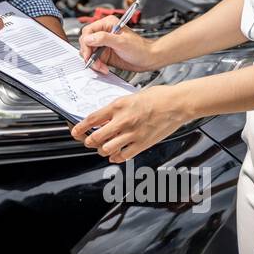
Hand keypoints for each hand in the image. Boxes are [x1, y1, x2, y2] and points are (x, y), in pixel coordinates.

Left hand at [70, 85, 191, 162]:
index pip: (92, 119)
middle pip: (96, 137)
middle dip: (89, 142)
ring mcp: (133, 133)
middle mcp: (123, 120)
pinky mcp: (143, 143)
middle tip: (88, 141)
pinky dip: (116, 157)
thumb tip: (104, 117)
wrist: (177, 103)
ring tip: (103, 147)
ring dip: (102, 150)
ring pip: (107, 149)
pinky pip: (124, 156)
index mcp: (118, 106)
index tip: (75, 131)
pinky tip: (116, 155)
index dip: (80, 128)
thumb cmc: (158, 97)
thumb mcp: (131, 96)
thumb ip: (117, 108)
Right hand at [77, 13, 159, 73]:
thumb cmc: (140, 48)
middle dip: (89, 54)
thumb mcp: (121, 42)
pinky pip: (94, 60)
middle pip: (86, 42)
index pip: (88, 32)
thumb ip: (103, 38)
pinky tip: (104, 68)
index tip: (88, 54)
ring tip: (101, 67)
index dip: (86, 43)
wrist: (148, 59)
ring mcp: (103, 44)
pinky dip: (97, 65)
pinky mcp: (104, 54)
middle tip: (94, 63)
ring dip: (93, 62)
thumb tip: (88, 38)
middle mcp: (103, 33)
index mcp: (107, 24)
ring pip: (89, 52)